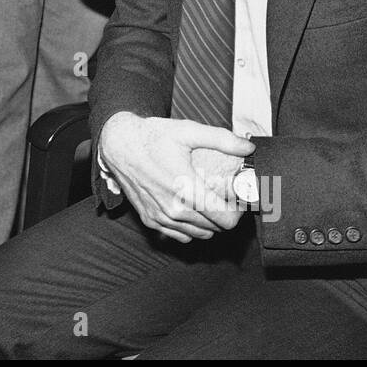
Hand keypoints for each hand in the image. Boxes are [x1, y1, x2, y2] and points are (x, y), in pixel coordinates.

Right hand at [100, 113, 254, 242]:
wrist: (118, 144)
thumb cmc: (152, 136)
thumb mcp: (188, 131)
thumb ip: (222, 139)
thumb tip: (248, 147)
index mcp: (186, 189)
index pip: (226, 219)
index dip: (238, 211)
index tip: (238, 198)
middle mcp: (173, 209)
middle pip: (215, 229)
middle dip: (225, 214)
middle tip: (225, 196)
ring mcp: (160, 217)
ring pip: (198, 234)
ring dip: (209, 223)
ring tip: (209, 201)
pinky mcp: (150, 219)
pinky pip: (179, 235)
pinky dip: (190, 227)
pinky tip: (190, 208)